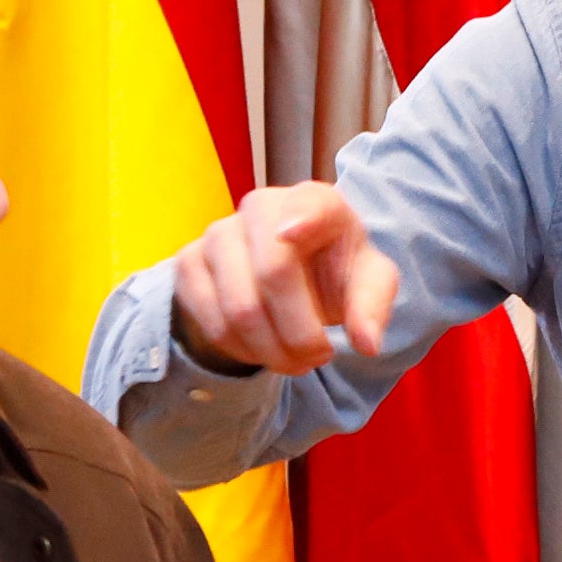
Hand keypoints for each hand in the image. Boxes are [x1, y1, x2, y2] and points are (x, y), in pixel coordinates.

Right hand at [168, 183, 396, 375]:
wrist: (287, 272)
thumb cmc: (333, 270)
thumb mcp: (367, 283)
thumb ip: (371, 306)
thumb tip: (367, 344)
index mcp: (316, 201)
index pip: (309, 205)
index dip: (300, 219)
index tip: (291, 235)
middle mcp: (262, 205)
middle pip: (273, 272)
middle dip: (299, 334)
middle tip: (317, 358)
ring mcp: (219, 232)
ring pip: (239, 308)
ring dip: (272, 352)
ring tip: (294, 361)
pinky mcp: (189, 262)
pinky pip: (212, 321)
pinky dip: (242, 349)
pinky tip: (262, 348)